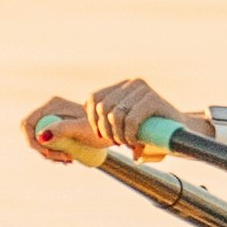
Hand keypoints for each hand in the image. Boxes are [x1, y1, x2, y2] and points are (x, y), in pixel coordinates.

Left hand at [60, 74, 180, 153]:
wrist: (182, 136)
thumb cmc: (146, 136)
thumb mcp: (116, 131)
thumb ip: (87, 129)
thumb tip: (44, 135)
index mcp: (121, 88)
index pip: (92, 100)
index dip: (93, 121)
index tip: (105, 137)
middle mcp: (130, 83)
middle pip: (101, 107)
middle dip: (106, 131)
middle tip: (118, 142)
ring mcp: (142, 89)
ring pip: (114, 113)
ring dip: (118, 134)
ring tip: (128, 142)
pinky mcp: (153, 99)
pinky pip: (130, 118)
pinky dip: (130, 133)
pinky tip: (136, 141)